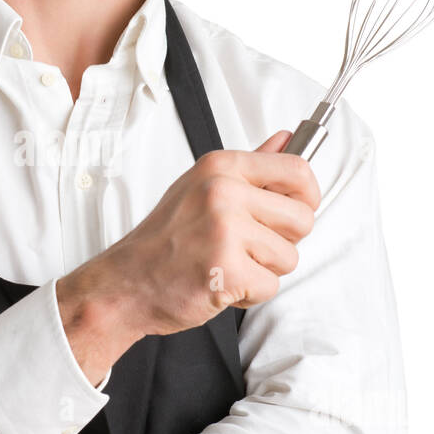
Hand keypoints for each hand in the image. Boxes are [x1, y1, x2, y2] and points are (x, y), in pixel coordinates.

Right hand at [57, 131, 319, 380]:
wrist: (125, 282)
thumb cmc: (163, 239)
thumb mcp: (201, 187)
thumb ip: (251, 165)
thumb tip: (287, 139)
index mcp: (221, 167)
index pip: (298, 171)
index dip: (307, 197)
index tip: (294, 211)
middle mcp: (223, 193)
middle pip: (303, 219)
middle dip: (283, 242)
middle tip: (248, 247)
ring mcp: (224, 230)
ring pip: (289, 257)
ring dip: (264, 270)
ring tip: (228, 264)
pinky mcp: (226, 270)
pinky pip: (270, 287)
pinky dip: (249, 294)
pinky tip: (221, 283)